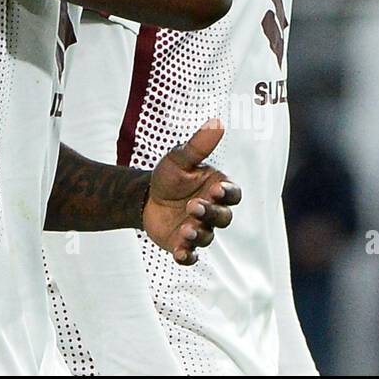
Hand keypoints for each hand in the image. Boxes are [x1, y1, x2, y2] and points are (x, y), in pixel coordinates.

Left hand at [143, 119, 240, 264]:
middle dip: (211, 213)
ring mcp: (199, 229)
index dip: (227, 193)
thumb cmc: (170, 176)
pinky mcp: (183, 244)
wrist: (145, 197)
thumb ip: (198, 145)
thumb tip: (217, 122)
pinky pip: (191, 255)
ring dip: (198, 234)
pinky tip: (180, 253)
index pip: (233, 194)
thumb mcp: (179, 159)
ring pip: (207, 236)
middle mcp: (212, 212)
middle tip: (194, 206)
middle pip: (223, 217)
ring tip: (185, 229)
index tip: (216, 189)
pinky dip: (187, 256)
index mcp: (217, 189)